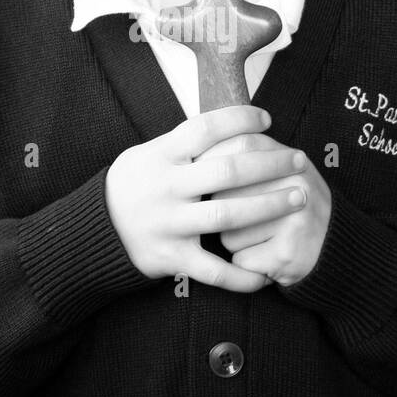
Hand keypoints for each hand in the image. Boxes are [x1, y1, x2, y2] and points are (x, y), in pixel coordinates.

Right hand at [104, 105, 308, 291]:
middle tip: (299, 160)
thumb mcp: (149, 153)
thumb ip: (185, 142)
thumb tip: (232, 121)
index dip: (239, 120)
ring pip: (227, 216)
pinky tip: (266, 274)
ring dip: (268, 207)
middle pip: (226, 171)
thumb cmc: (135, 184)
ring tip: (298, 198)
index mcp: (162, 155)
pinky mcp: (172, 257)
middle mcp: (167, 187)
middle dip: (270, 165)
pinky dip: (241, 276)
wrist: (97, 228)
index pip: (204, 129)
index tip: (267, 120)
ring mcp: (170, 224)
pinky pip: (213, 270)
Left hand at [195, 131, 331, 287]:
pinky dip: (246, 263)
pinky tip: (265, 257)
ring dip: (234, 240)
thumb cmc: (297, 208)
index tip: (201, 170)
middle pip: (226, 191)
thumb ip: (254, 155)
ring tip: (259, 238)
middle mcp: (297, 187)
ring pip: (228, 231)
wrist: (337, 250)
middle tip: (236, 213)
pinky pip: (240, 259)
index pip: (243, 145)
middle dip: (220, 206)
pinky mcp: (286, 254)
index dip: (214, 157)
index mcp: (294, 162)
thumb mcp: (287, 172)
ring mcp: (293, 222)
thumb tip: (201, 147)